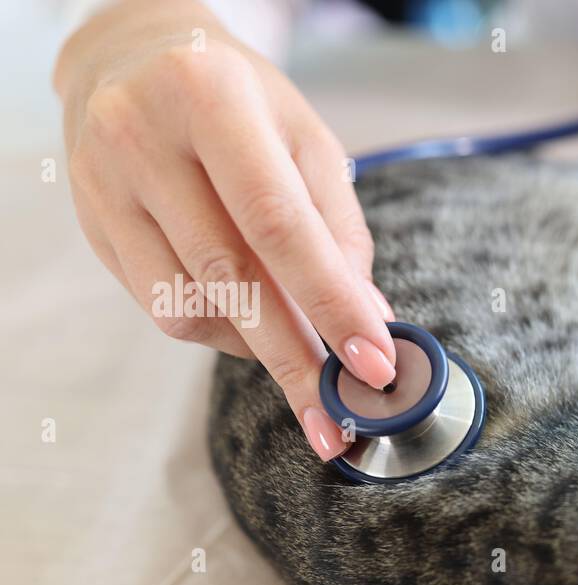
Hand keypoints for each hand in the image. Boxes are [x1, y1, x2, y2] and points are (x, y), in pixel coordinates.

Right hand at [54, 0, 394, 459]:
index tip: (371, 364)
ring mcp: (106, 184)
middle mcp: (144, 137)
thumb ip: (339, 231)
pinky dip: (220, 328)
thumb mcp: (306, 141)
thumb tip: (370, 322)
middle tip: (335, 422)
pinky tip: (248, 316)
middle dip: (294, 360)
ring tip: (298, 342)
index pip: (278, 222)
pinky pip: (164, 308)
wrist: (133, 56)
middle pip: (231, 276)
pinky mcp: (92, 225)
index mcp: (211, 99)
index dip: (329, 301)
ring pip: (192, 304)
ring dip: (259, 344)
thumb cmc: (240, 101)